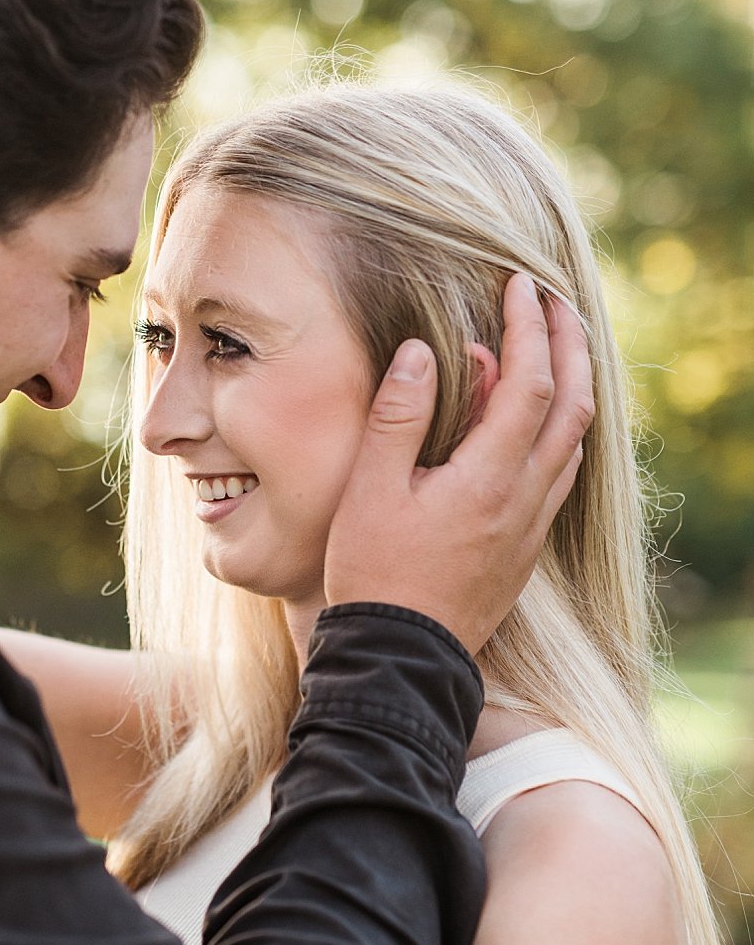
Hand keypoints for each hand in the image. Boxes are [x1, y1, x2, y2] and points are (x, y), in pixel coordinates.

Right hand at [325, 274, 593, 654]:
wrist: (400, 658)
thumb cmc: (375, 575)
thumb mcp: (371, 489)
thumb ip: (399, 416)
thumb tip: (425, 350)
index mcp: (490, 477)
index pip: (530, 382)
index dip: (529, 328)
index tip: (518, 287)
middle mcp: (525, 498)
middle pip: (572, 406)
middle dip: (568, 346)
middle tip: (553, 303)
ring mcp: (530, 526)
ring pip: (572, 442)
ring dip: (569, 388)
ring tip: (550, 352)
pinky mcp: (524, 548)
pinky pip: (558, 474)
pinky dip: (555, 431)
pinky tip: (532, 426)